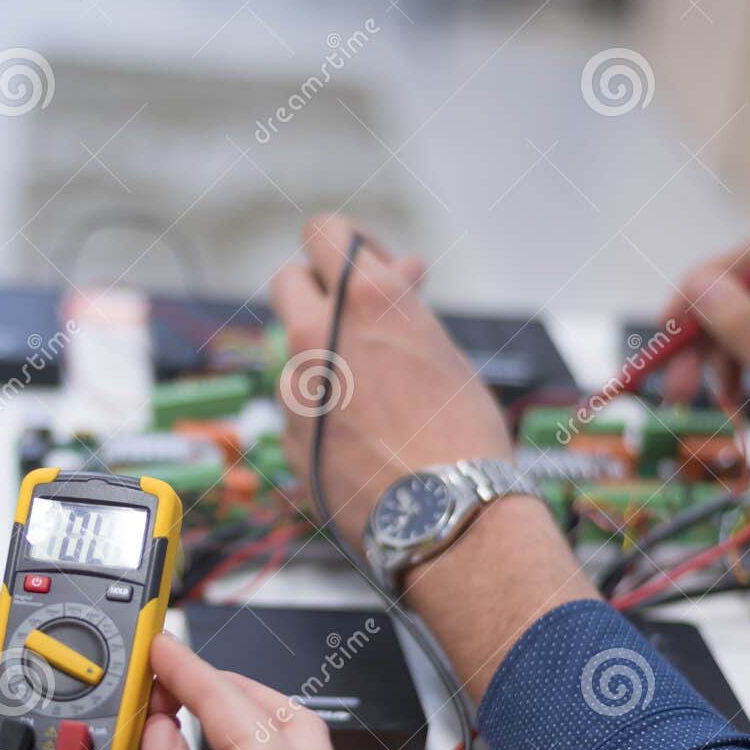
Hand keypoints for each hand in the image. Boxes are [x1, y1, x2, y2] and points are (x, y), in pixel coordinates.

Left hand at [270, 214, 512, 549]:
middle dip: (317, 292)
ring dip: (322, 360)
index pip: (322, 232)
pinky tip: (363, 440)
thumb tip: (392, 270)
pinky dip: (320, 414)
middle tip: (354, 319)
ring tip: (378, 399)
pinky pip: (297, 408)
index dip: (347, 245)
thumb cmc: (462, 434)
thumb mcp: (441, 347)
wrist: (446, 517)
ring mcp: (293, 389)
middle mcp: (315, 335)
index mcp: (362, 298)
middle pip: (287, 282)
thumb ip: (400, 304)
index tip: (369, 270)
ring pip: (292, 353)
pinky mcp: (287, 437)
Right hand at [662, 242, 749, 545]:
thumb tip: (698, 282)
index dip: (699, 291)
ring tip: (701, 401)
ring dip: (717, 360)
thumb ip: (744, 329)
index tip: (666, 330)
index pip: (749, 264)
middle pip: (744, 296)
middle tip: (676, 386)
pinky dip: (742, 373)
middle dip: (703, 337)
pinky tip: (733, 402)